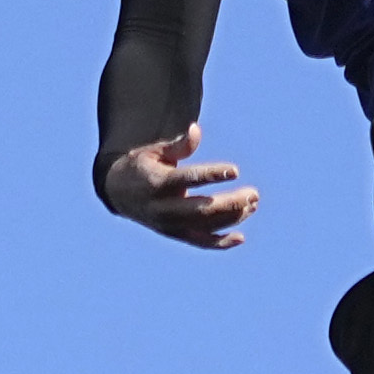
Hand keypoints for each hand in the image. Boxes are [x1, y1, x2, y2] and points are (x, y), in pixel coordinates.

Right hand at [100, 121, 258, 249]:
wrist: (119, 193)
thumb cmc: (143, 165)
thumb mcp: (157, 151)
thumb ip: (179, 145)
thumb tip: (196, 129)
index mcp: (158, 183)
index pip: (188, 179)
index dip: (212, 175)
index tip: (235, 170)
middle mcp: (163, 208)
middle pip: (201, 209)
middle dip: (230, 202)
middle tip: (253, 193)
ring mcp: (169, 225)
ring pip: (205, 226)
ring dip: (232, 217)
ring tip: (253, 203)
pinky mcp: (175, 235)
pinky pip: (199, 242)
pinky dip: (220, 243)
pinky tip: (240, 238)